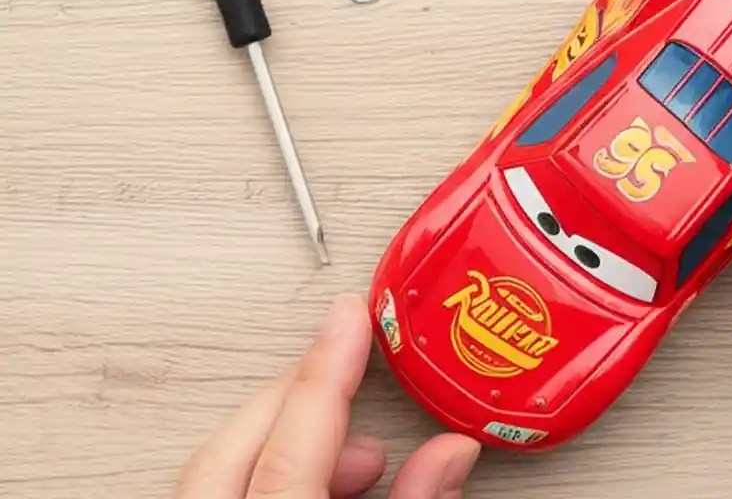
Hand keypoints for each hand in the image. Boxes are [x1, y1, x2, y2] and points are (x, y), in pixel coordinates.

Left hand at [172, 294, 480, 498]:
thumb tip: (450, 453)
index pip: (293, 446)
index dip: (326, 372)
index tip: (349, 314)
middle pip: (236, 447)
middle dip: (301, 400)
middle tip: (354, 370)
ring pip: (218, 471)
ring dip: (287, 443)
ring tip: (361, 458)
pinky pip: (217, 496)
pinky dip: (266, 475)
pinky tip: (323, 484)